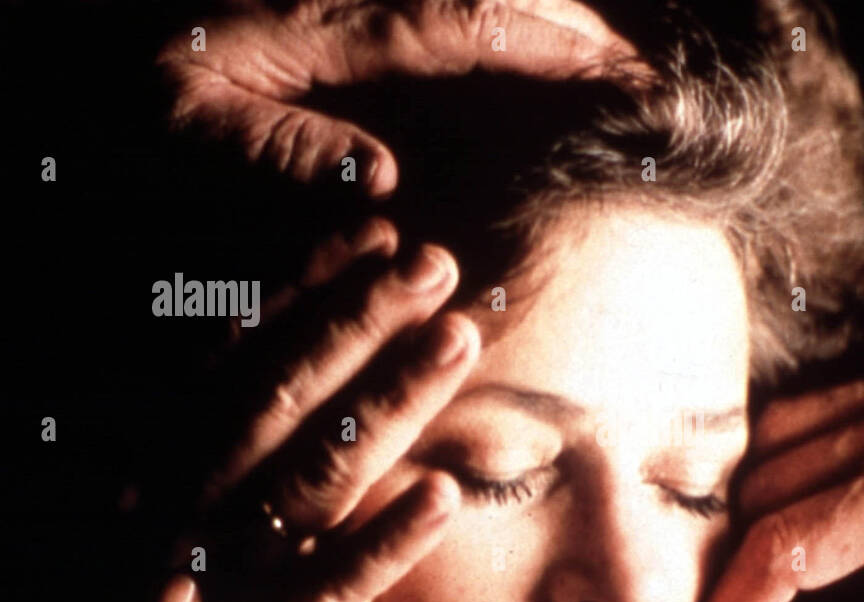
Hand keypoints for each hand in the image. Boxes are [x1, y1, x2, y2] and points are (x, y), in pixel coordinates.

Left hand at [157, 0, 645, 194]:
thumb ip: (279, 154)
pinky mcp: (344, 12)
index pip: (463, 22)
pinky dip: (501, 28)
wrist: (79, 49)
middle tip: (644, 72)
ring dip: (545, 20)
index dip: (549, 49)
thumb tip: (386, 180)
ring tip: (608, 59)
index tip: (622, 77)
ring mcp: (352, 0)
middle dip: (572, 27)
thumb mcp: (182, 127)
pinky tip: (527, 56)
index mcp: (321, 18)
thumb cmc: (122, 92)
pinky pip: (441, 13)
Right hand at [165, 216, 478, 601]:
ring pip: (310, 481)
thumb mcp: (214, 513)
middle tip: (435, 260)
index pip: (251, 359)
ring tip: (459, 340)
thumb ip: (260, 437)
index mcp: (186, 465)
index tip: (377, 228)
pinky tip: (448, 497)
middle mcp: (199, 509)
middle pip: (282, 402)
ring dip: (386, 407)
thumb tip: (291, 329)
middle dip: (358, 325)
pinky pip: (330, 595)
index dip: (312, 292)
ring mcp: (230, 579)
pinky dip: (384, 546)